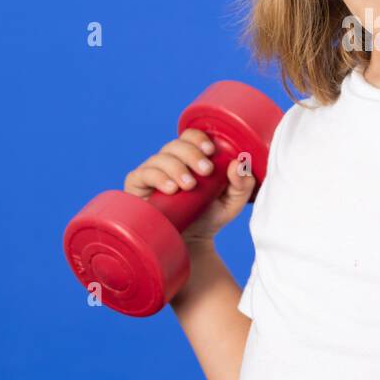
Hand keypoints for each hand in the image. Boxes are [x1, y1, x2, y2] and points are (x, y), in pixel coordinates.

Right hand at [123, 127, 257, 249]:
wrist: (191, 243)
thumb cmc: (210, 217)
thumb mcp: (232, 202)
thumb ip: (242, 184)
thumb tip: (238, 164)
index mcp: (191, 158)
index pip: (190, 136)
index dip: (199, 138)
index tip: (211, 150)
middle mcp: (169, 161)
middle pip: (176, 144)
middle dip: (192, 154)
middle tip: (206, 171)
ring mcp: (152, 173)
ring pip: (160, 158)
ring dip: (177, 168)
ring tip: (189, 185)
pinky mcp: (137, 187)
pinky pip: (142, 174)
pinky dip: (157, 178)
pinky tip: (170, 189)